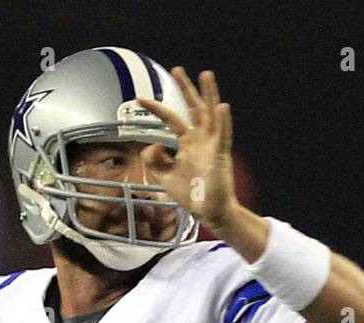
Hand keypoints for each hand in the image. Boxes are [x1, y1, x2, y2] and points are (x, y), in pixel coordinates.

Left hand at [137, 68, 236, 230]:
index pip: (171, 119)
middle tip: (177, 69)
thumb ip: (154, 160)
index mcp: (188, 143)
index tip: (139, 98)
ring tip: (206, 74)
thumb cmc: (191, 194)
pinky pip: (223, 136)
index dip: (156, 108)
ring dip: (209, 94)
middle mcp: (200, 139)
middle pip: (193, 108)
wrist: (209, 212)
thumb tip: (151, 145)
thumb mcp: (164, 177)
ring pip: (211, 115)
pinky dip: (223, 122)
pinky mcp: (220, 156)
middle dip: (186, 88)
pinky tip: (222, 107)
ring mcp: (212, 145)